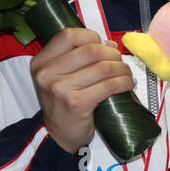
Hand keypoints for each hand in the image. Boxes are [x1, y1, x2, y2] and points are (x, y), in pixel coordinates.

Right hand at [30, 28, 134, 154]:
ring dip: (122, 69)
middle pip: (91, 50)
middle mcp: (47, 73)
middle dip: (113, 54)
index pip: (68, 35)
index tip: (103, 46)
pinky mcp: (76, 103)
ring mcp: (60, 88)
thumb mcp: (61, 76)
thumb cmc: (64, 103)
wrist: (58, 134)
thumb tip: (109, 43)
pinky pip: (108, 85)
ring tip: (126, 74)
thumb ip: (78, 57)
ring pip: (103, 68)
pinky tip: (127, 84)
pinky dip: (124, 83)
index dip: (91, 37)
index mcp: (42, 61)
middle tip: (120, 62)